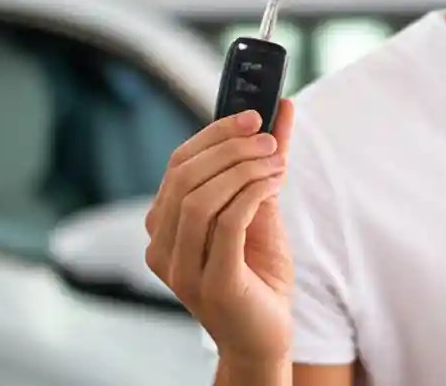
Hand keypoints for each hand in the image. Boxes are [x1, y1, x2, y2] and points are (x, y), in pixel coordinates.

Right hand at [145, 100, 296, 361]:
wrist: (265, 335)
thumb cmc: (258, 274)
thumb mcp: (261, 209)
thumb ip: (264, 163)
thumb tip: (283, 110)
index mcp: (164, 226)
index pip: (178, 164)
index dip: (214, 134)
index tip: (254, 115)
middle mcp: (162, 247)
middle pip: (185, 175)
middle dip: (231, 148)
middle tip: (270, 140)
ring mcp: (181, 269)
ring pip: (199, 197)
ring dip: (244, 169)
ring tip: (278, 162)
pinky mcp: (210, 284)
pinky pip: (225, 224)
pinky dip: (252, 194)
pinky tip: (274, 184)